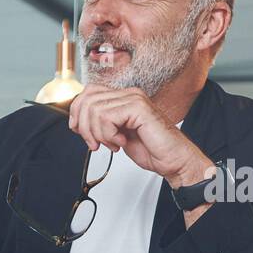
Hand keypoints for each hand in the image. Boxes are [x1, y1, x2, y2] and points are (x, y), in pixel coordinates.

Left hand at [67, 83, 212, 187]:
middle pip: (88, 98)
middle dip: (85, 125)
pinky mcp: (138, 108)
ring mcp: (134, 99)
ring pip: (95, 108)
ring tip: (112, 144)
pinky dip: (108, 134)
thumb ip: (102, 123)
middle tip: (96, 143)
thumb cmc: (152, 149)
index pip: (89, 92)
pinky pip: (107, 116)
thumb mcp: (117, 134)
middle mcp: (129, 94)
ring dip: (98, 133)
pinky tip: (121, 142)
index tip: (81, 132)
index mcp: (124, 97)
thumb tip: (79, 120)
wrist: (174, 160)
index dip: (78, 112)